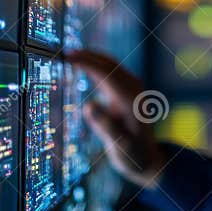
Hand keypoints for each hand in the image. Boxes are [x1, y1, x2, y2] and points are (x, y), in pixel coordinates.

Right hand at [67, 50, 166, 188]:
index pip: (107, 73)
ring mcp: (134, 88)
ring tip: (70, 55)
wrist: (148, 158)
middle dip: (87, 55)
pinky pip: (112, 71)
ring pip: (111, 65)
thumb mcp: (119, 147)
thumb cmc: (132, 155)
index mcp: (131, 100)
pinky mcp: (129, 91)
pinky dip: (97, 65)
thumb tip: (88, 106)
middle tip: (64, 51)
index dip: (87, 63)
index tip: (68, 57)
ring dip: (92, 58)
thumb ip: (105, 126)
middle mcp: (135, 90)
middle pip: (109, 64)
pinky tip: (84, 64)